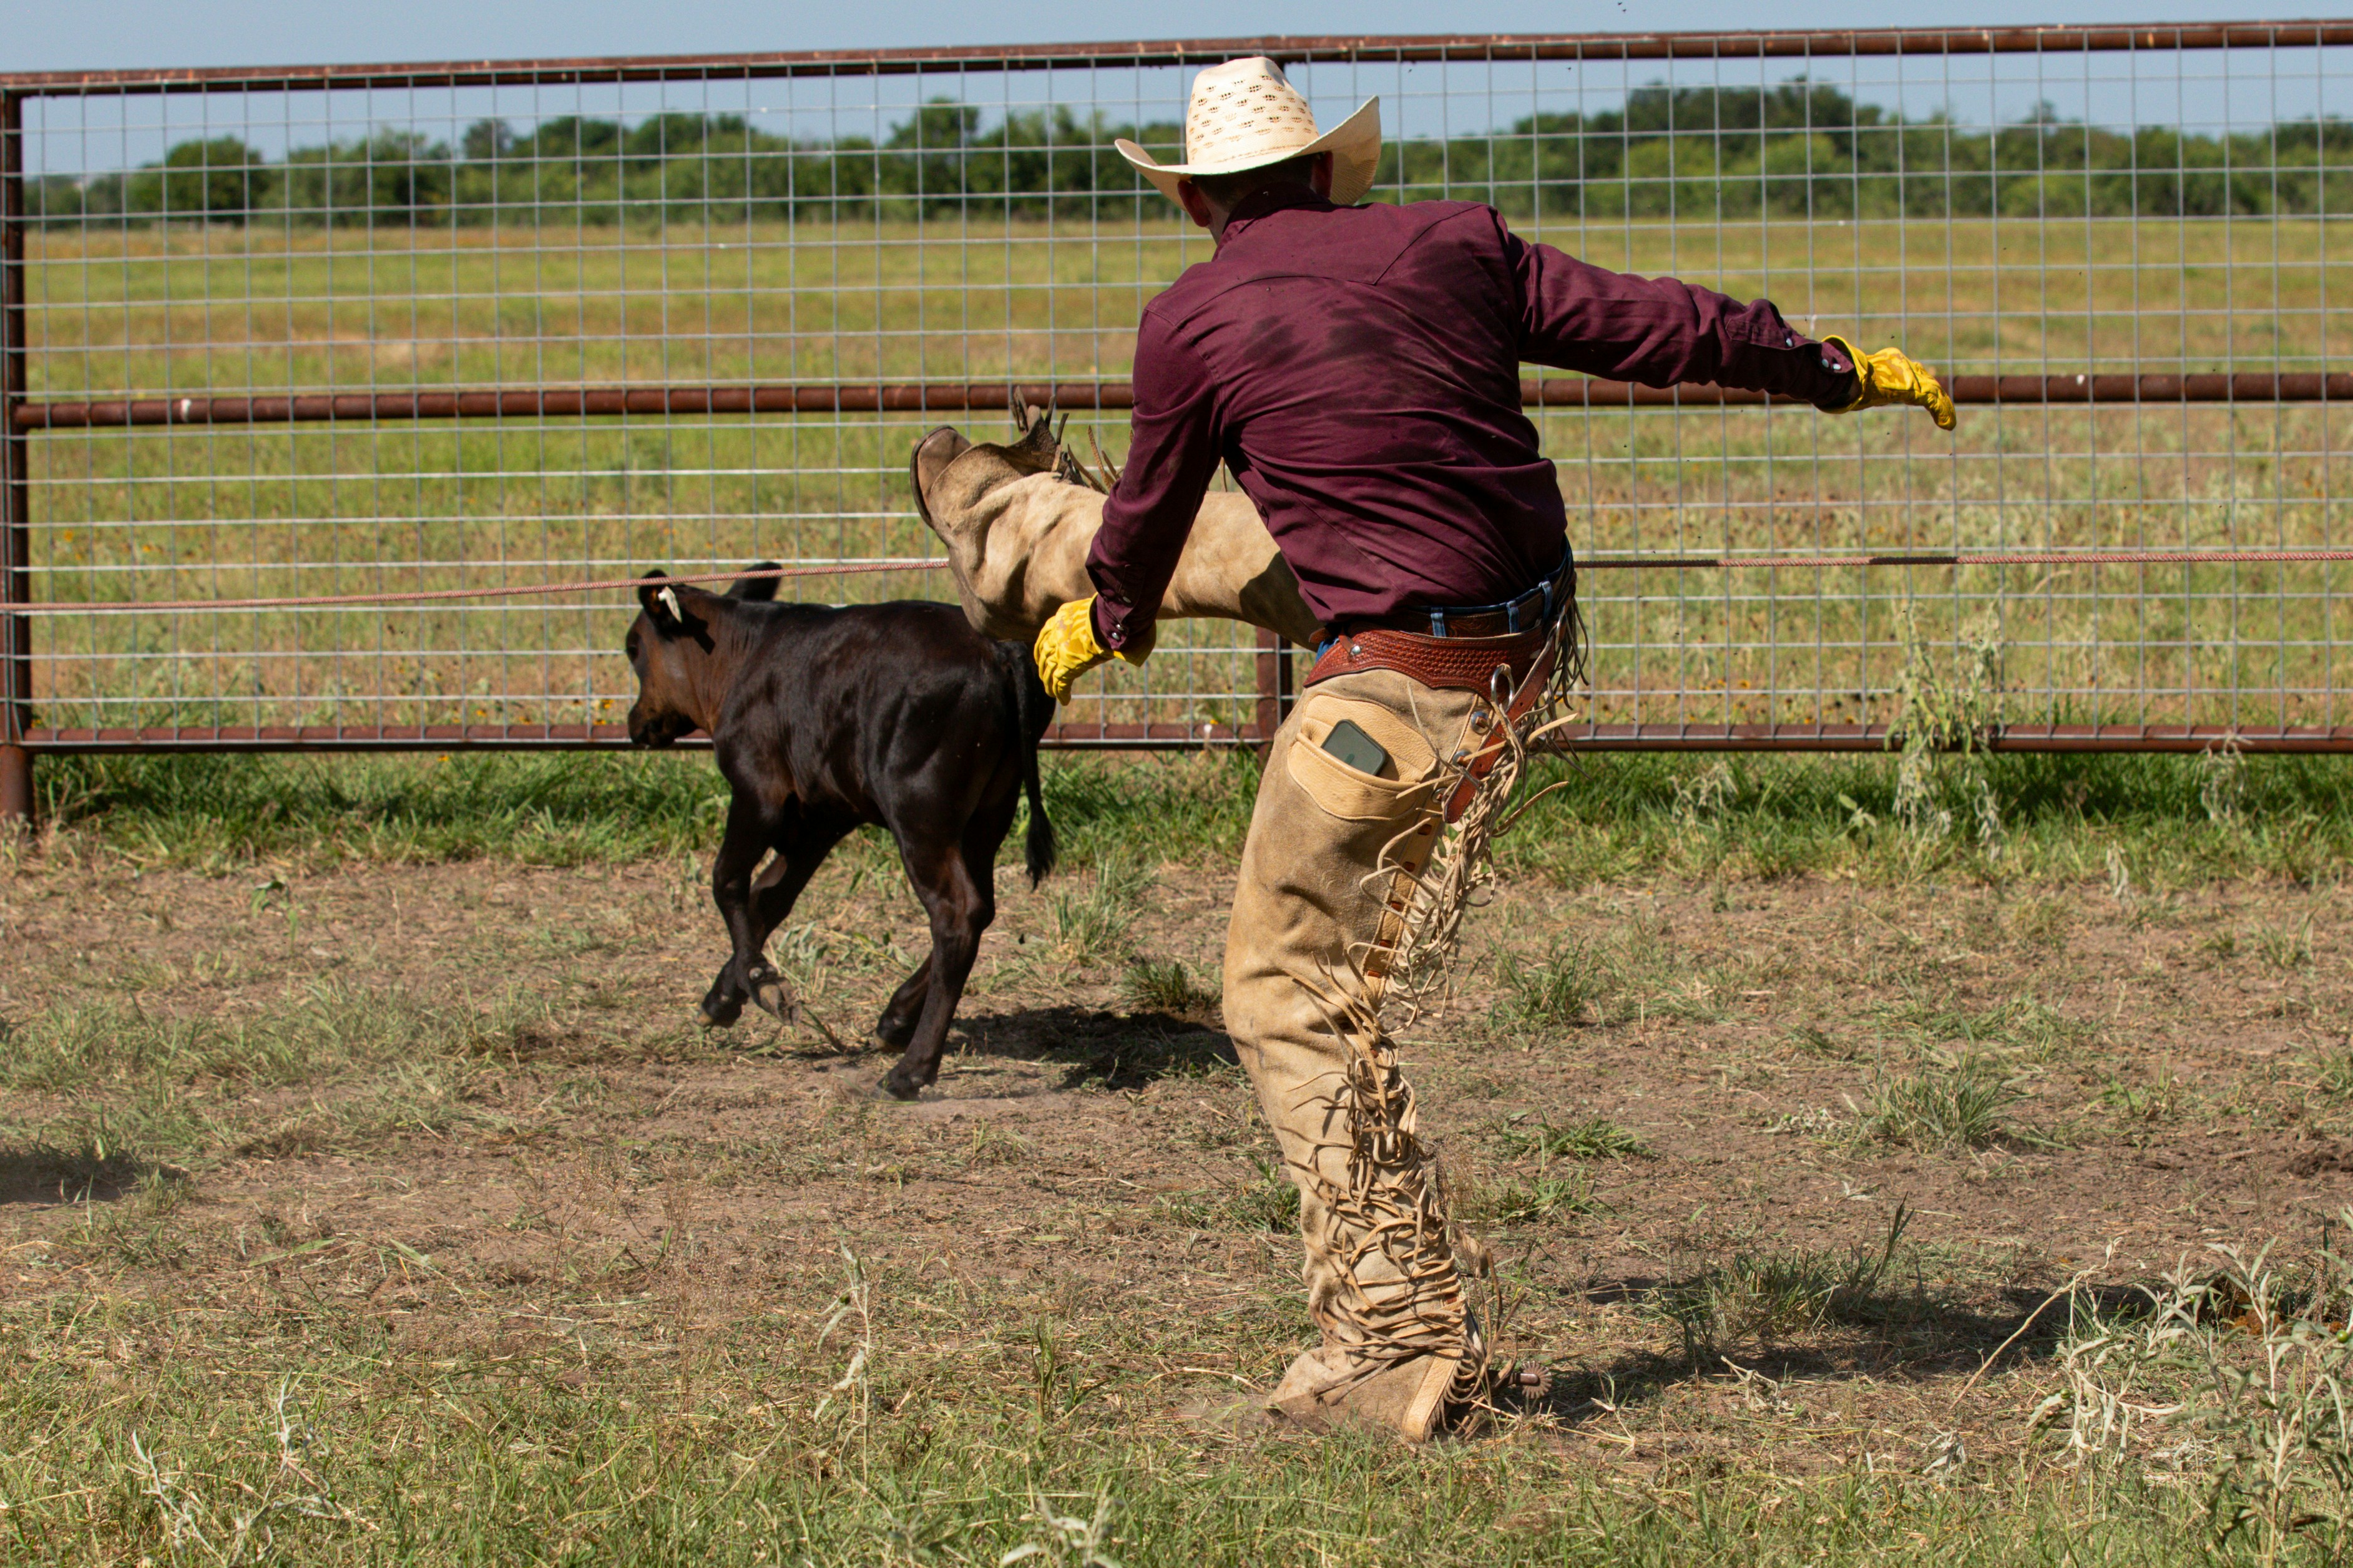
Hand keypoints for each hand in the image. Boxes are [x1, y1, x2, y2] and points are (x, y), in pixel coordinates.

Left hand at [1032, 597, 1113, 704]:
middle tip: (1044, 676)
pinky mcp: (1067, 667)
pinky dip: (1062, 694)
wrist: (1106, 621)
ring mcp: (1060, 653)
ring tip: (1050, 692)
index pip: (1044, 637)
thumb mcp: (1090, 613)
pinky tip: (1064, 700)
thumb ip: (1086, 621)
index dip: (1040, 649)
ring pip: (1049, 672)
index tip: (1039, 656)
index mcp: (1059, 621)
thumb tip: (1096, 624)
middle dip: (1043, 668)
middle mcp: (1055, 637)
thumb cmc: (1105, 614)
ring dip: (1049, 684)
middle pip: (1044, 656)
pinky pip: (1060, 684)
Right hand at [1824, 335, 1956, 430]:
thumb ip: (1855, 388)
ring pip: (1933, 391)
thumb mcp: (1851, 384)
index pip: (1910, 370)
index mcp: (1889, 362)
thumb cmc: (1843, 381)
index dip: (1920, 380)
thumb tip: (1838, 396)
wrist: (1848, 379)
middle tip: (1944, 408)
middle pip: (1925, 379)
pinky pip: (1933, 401)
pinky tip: (1949, 425)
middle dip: (1935, 393)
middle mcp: (1903, 366)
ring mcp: (1910, 376)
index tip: (1925, 391)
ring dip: (1942, 407)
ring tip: (1948, 421)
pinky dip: (1943, 413)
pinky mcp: (1914, 389)